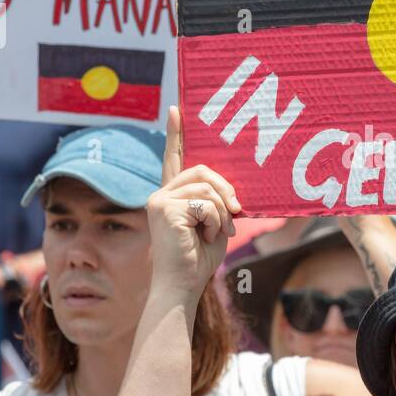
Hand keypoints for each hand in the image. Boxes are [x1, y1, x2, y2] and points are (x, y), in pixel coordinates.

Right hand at [146, 106, 241, 300]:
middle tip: (235, 213)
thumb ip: (219, 202)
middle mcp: (162, 194)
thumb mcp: (216, 224)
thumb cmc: (199, 260)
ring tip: (217, 232)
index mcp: (173, 196)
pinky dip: (216, 221)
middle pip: (203, 170)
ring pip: (208, 188)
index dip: (176, 134)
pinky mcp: (164, 208)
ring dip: (223, 213)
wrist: (183, 286)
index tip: (177, 109)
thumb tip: (232, 192)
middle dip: (226, 191)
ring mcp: (160, 200)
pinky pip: (206, 203)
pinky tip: (207, 237)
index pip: (175, 159)